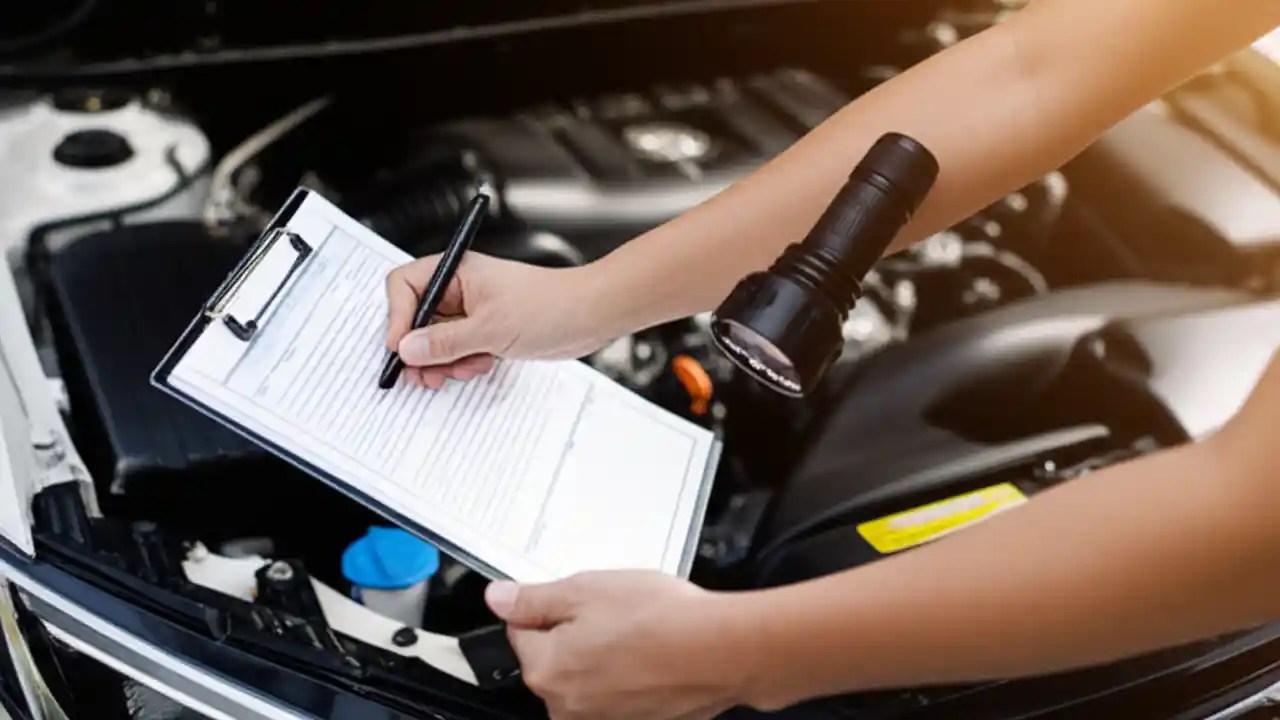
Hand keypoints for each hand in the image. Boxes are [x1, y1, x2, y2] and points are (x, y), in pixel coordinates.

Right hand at [385, 254, 610, 387]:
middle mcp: (461, 288)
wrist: (590, 316)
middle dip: (420, 349)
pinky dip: (464, 363)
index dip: (397, 317)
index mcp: (457, 271)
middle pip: (417, 317)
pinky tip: (482, 365)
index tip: (401, 347)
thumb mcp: (489, 329)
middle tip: (424, 373)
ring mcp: (474, 311)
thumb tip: (408, 348)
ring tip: (463, 369)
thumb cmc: (550, 305)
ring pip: (438, 340)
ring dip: (444, 361)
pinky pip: (460, 350)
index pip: (405, 286)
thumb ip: (444, 341)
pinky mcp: (488, 331)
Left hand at [486, 571, 747, 719]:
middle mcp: (567, 707)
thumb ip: (534, 598)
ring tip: (639, 629)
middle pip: (554, 658)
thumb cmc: (661, 621)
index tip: (577, 598)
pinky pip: (618, 691)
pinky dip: (630, 673)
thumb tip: (498, 599)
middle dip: (577, 632)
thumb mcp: (586, 589)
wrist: (722, 651)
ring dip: (605, 653)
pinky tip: (653, 652)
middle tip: (614, 610)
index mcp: (545, 670)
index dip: (550, 606)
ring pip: (588, 675)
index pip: (521, 630)